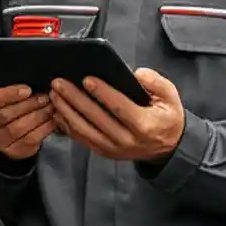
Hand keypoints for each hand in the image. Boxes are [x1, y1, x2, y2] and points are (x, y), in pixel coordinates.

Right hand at [0, 84, 57, 159]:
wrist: (4, 128)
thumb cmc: (6, 104)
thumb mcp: (2, 91)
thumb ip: (10, 85)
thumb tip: (32, 78)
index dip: (8, 94)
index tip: (27, 89)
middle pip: (5, 115)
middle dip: (29, 105)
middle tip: (45, 96)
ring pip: (19, 129)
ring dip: (38, 116)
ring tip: (50, 106)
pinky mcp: (14, 150)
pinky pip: (31, 140)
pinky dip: (45, 128)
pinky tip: (52, 119)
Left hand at [49, 68, 183, 162]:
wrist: (168, 147)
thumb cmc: (167, 117)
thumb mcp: (170, 96)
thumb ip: (154, 82)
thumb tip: (134, 73)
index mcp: (144, 126)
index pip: (119, 107)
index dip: (102, 93)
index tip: (87, 79)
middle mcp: (127, 141)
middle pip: (95, 118)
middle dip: (75, 99)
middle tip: (59, 83)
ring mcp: (113, 149)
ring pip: (84, 130)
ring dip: (66, 111)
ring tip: (55, 94)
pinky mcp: (104, 152)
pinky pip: (81, 139)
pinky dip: (67, 125)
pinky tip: (58, 111)